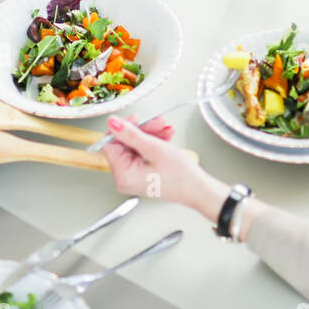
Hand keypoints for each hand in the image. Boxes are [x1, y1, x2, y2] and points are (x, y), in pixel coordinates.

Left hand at [102, 114, 227, 215]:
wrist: (198, 189)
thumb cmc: (180, 176)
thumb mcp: (154, 148)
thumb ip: (131, 134)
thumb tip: (112, 123)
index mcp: (123, 175)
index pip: (110, 144)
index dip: (123, 129)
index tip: (137, 119)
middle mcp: (124, 178)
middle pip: (125, 143)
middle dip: (143, 130)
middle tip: (158, 123)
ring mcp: (133, 176)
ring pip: (135, 145)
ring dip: (151, 134)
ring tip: (167, 130)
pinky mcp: (141, 173)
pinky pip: (142, 152)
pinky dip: (153, 142)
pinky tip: (166, 138)